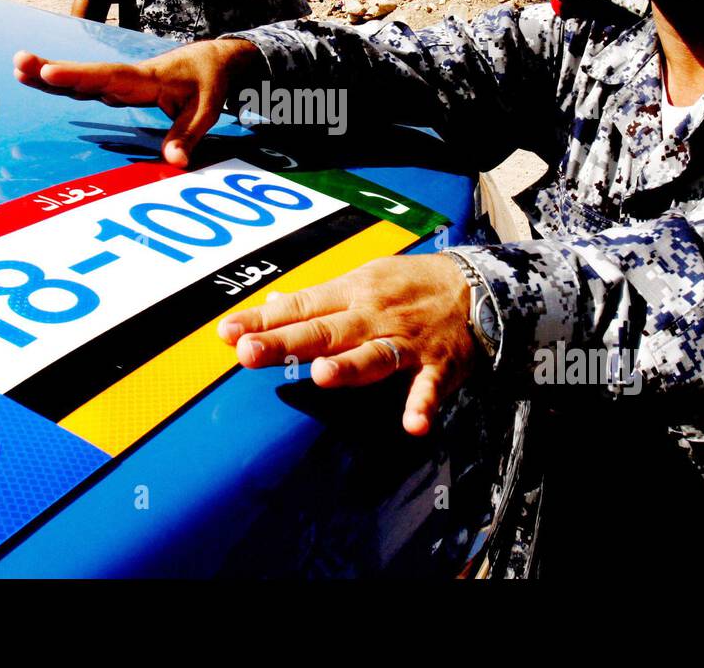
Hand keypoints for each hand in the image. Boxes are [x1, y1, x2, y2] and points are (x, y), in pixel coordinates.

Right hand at [13, 38, 261, 166]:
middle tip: (18, 63)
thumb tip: (172, 162)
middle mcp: (128, 78)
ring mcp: (121, 83)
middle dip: (54, 72)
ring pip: (83, 81)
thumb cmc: (209, 83)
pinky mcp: (119, 89)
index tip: (50, 73)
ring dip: (52, 76)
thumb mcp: (207, 110)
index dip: (79, 77)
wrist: (212, 60)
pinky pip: (89, 87)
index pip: (110, 78)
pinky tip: (41, 82)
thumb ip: (188, 135)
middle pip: (87, 76)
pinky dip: (65, 85)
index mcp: (148, 79)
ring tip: (17, 69)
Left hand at [217, 254, 475, 435]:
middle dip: (287, 342)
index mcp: (351, 293)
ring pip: (374, 356)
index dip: (263, 320)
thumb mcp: (361, 279)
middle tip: (249, 352)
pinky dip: (423, 404)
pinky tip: (413, 424)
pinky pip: (429, 387)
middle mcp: (373, 315)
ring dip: (350, 367)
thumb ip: (316, 298)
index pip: (299, 306)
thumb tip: (270, 303)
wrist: (477, 285)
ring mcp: (406, 341)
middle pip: (325, 331)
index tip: (226, 332)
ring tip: (321, 376)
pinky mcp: (439, 365)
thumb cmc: (407, 285)